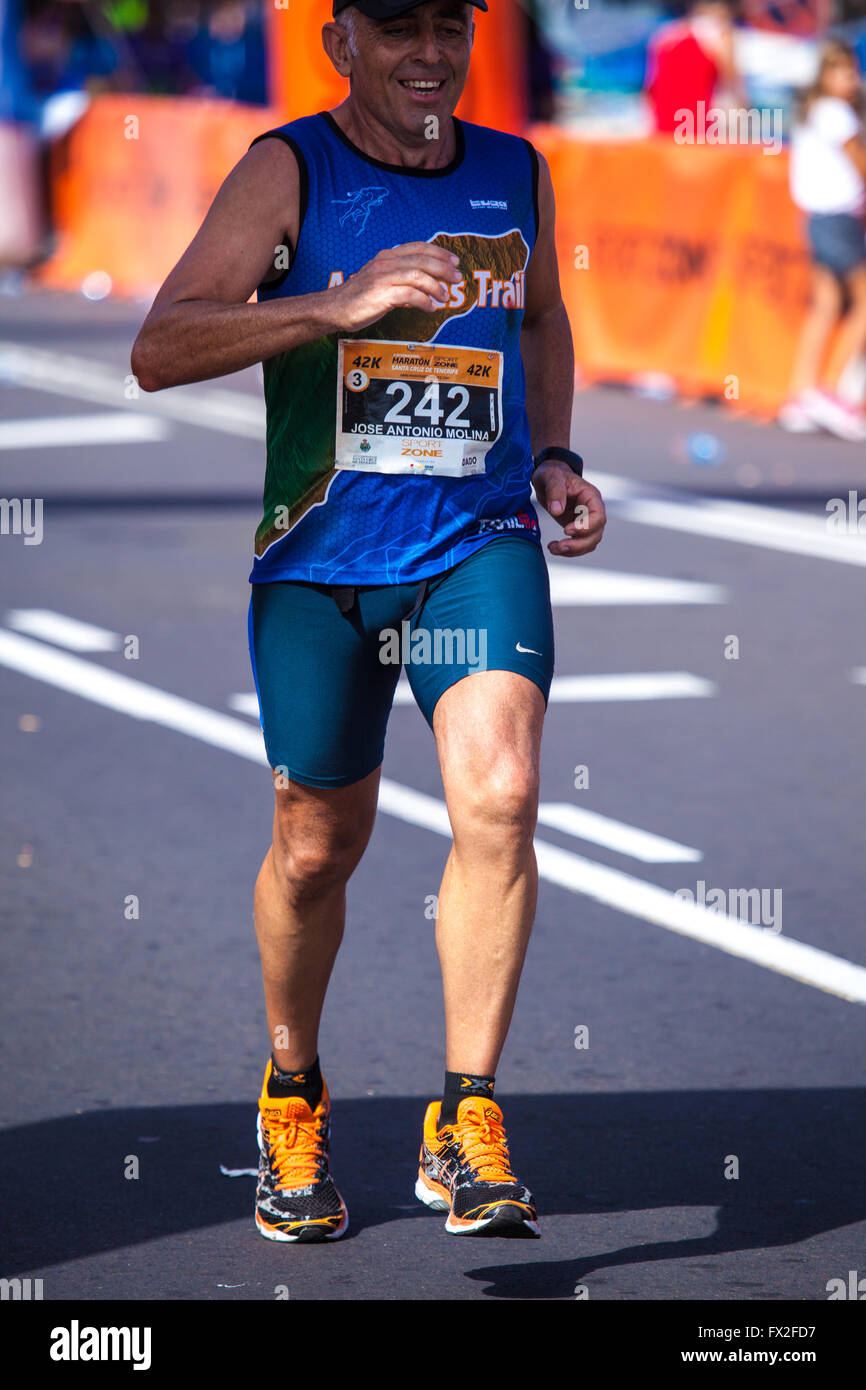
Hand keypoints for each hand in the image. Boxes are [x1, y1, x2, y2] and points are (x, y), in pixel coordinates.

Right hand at [330, 242, 462, 331]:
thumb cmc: (359, 296)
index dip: (439, 253)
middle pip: (423, 260)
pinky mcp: (382, 295)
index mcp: (387, 256)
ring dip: (436, 287)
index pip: (419, 247)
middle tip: (457, 279)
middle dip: (444, 269)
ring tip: (445, 297)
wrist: (335, 308)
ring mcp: (383, 278)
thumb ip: (399, 273)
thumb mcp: (380, 277)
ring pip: (419, 276)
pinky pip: (410, 296)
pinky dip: (424, 301)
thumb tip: (425, 279)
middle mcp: (386, 262)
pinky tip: (431, 308)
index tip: (454, 262)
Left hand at [532, 460, 605, 556]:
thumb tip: (557, 510)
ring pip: (590, 543)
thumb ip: (555, 490)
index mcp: (591, 496)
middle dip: (578, 544)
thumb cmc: (552, 475)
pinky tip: (554, 547)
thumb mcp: (551, 477)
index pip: (598, 517)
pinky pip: (580, 545)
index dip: (586, 527)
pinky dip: (569, 551)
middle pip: (596, 534)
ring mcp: (587, 521)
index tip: (566, 530)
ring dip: (573, 550)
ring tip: (553, 548)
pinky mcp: (579, 530)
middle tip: (559, 546)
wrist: (548, 480)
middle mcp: (593, 510)